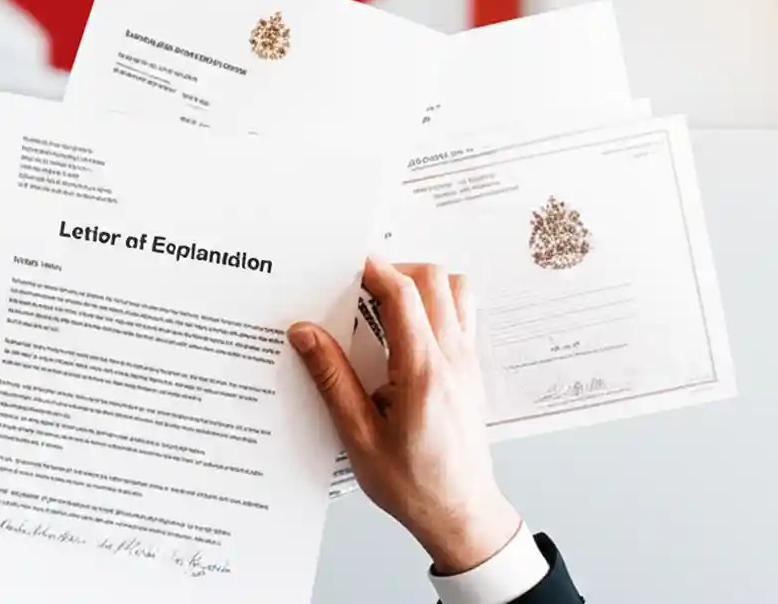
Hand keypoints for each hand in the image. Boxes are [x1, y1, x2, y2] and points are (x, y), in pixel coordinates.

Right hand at [288, 259, 519, 573]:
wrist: (461, 514)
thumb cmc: (414, 485)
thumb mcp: (359, 438)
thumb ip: (333, 379)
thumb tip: (307, 334)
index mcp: (423, 372)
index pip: (404, 295)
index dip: (374, 269)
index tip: (347, 263)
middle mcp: (453, 358)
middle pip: (435, 279)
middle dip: (395, 269)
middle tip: (359, 284)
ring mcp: (468, 362)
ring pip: (457, 290)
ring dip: (422, 282)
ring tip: (385, 301)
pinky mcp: (471, 370)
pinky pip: (462, 314)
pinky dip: (437, 303)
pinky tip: (406, 328)